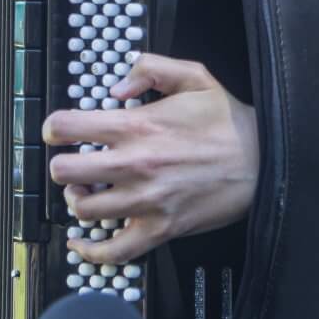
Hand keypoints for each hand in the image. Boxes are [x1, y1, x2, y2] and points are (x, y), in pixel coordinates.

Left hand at [43, 54, 257, 266]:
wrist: (265, 163)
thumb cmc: (229, 124)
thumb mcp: (195, 77)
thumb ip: (151, 68)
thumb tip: (118, 85)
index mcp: (138, 127)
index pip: (69, 126)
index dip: (54, 128)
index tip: (56, 132)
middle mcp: (135, 165)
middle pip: (66, 172)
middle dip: (61, 166)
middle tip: (70, 163)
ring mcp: (146, 201)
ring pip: (84, 209)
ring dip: (77, 200)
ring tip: (85, 192)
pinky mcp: (160, 229)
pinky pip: (114, 251)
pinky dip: (91, 250)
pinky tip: (82, 240)